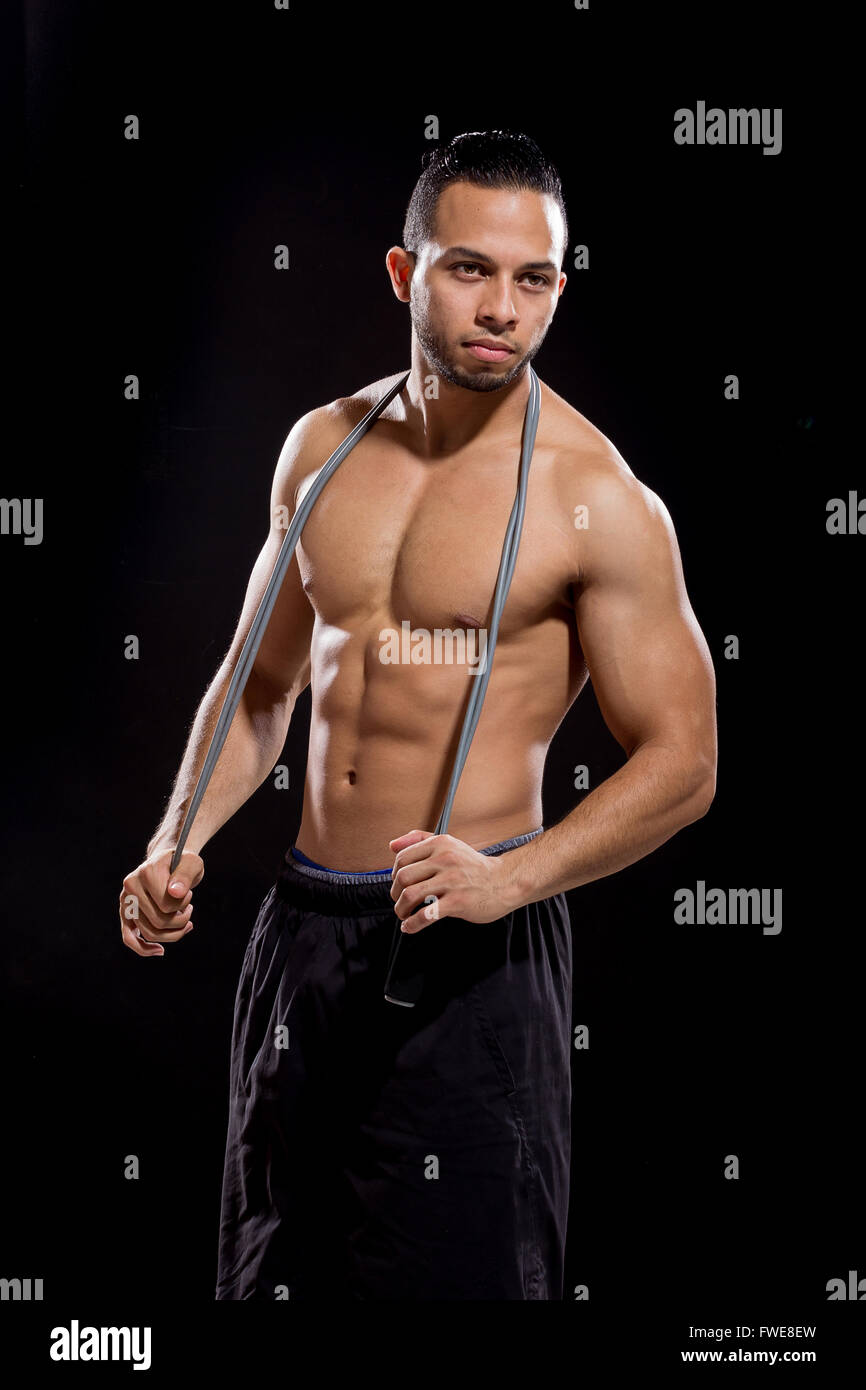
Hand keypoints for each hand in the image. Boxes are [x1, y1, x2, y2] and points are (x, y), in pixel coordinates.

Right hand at [118, 847, 203, 956]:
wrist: (167, 863)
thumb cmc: (182, 864)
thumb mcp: (192, 863)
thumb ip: (185, 875)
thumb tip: (175, 893)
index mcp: (146, 872)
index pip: (166, 905)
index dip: (183, 905)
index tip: (188, 894)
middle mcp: (131, 886)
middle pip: (158, 921)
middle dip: (181, 920)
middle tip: (189, 908)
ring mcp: (126, 900)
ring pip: (149, 933)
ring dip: (173, 934)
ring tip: (185, 922)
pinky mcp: (125, 913)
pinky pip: (129, 937)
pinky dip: (144, 948)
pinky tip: (160, 951)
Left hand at [388, 830, 513, 933]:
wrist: (506, 881)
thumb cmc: (475, 867)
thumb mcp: (449, 845)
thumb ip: (420, 840)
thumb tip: (392, 845)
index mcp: (440, 844)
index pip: (402, 858)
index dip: (393, 874)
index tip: (398, 884)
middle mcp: (445, 860)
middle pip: (402, 877)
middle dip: (395, 894)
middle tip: (400, 902)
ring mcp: (451, 881)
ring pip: (410, 895)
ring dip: (400, 909)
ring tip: (404, 915)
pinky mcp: (458, 902)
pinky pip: (426, 915)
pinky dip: (412, 924)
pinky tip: (410, 927)